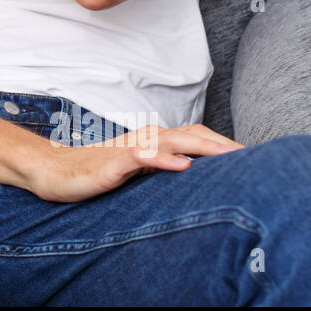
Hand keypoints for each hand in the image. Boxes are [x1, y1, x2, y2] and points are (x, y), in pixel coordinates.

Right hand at [25, 122, 246, 202]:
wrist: (52, 171)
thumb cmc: (95, 173)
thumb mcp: (138, 173)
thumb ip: (164, 168)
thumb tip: (199, 174)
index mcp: (154, 141)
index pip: (198, 138)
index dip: (226, 145)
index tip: (258, 160)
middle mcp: (146, 139)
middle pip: (193, 136)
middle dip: (225, 146)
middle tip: (258, 159)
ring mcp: (130, 149)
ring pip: (173, 142)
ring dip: (204, 148)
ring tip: (231, 157)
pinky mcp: (113, 163)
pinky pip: (142, 158)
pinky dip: (163, 160)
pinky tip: (183, 166)